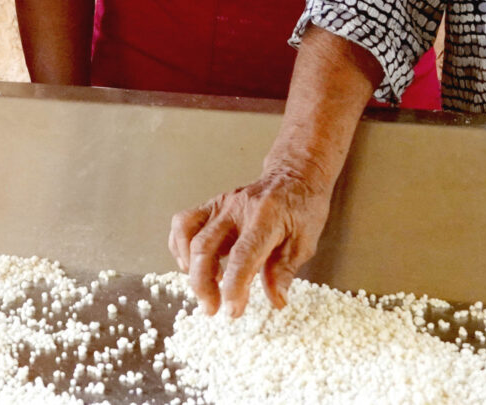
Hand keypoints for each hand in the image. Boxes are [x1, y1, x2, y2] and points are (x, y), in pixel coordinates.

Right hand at [170, 167, 334, 317]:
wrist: (294, 174)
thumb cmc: (302, 208)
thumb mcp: (304, 241)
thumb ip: (284, 271)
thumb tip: (276, 301)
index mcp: (265, 217)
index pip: (242, 255)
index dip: (234, 286)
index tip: (233, 310)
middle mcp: (237, 208)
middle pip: (205, 246)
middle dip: (203, 284)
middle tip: (212, 309)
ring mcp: (220, 205)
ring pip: (188, 232)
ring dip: (189, 267)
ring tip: (203, 289)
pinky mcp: (211, 206)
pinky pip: (184, 224)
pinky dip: (181, 247)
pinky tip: (193, 266)